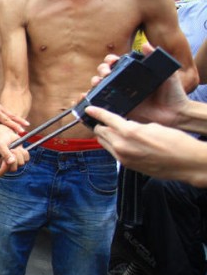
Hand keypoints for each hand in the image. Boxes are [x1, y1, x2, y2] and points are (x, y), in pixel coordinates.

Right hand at [0, 124, 28, 175]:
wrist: (7, 132)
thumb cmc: (0, 138)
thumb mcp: (0, 144)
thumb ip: (5, 153)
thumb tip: (11, 162)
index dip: (4, 169)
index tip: (6, 160)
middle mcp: (4, 165)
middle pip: (13, 169)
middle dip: (14, 158)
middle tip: (11, 149)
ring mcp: (13, 162)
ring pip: (21, 164)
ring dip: (19, 153)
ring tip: (14, 147)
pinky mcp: (21, 158)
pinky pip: (26, 159)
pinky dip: (24, 152)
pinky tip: (19, 148)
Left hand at [86, 106, 204, 182]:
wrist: (186, 162)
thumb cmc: (175, 141)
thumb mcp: (152, 126)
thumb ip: (134, 125)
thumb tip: (125, 126)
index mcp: (129, 132)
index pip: (106, 119)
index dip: (96, 112)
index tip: (89, 109)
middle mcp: (122, 146)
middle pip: (100, 132)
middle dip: (100, 125)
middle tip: (102, 120)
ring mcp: (123, 157)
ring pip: (104, 143)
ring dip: (105, 136)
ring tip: (110, 130)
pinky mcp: (127, 166)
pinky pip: (113, 153)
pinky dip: (113, 145)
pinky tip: (120, 142)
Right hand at [89, 43, 188, 126]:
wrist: (175, 114)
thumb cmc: (173, 94)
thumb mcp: (168, 73)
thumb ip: (157, 59)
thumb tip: (145, 44)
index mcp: (133, 74)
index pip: (116, 64)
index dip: (110, 61)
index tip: (113, 62)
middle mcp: (124, 84)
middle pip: (104, 74)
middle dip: (101, 71)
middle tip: (106, 74)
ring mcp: (119, 97)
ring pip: (99, 88)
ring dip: (93, 83)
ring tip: (96, 84)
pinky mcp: (117, 110)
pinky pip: (99, 105)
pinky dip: (88, 101)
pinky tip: (84, 97)